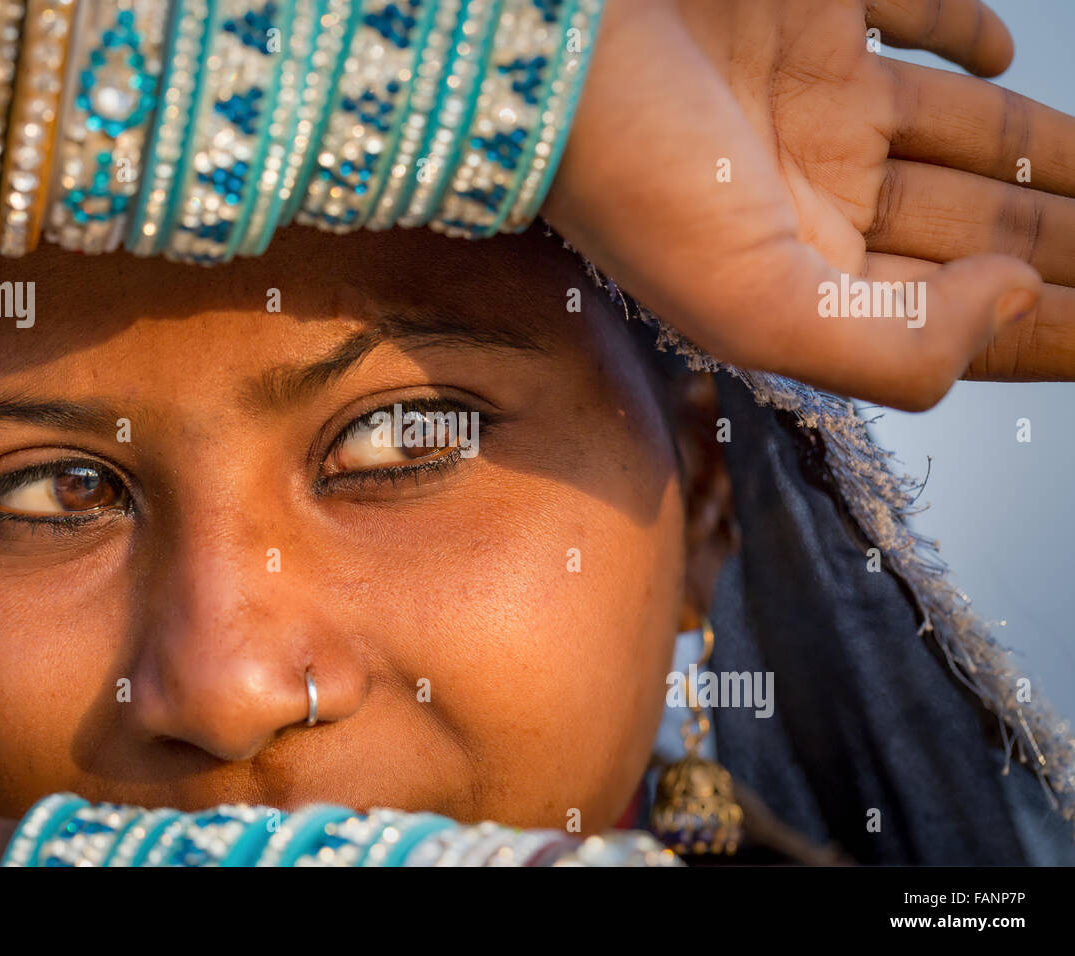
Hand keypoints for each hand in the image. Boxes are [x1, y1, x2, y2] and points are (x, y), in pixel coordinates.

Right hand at [544, 0, 1074, 409]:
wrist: (538, 45)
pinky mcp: (813, 6)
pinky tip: (1001, 55)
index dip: (1043, 332)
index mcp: (801, 272)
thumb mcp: (750, 306)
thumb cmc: (624, 171)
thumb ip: (888, 348)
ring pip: (969, 132)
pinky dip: (964, 32)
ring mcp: (818, 93)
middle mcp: (816, 189)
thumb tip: (1008, 300)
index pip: (951, 318)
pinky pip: (912, 15)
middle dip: (1063, 245)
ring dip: (1048, 154)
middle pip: (977, 227)